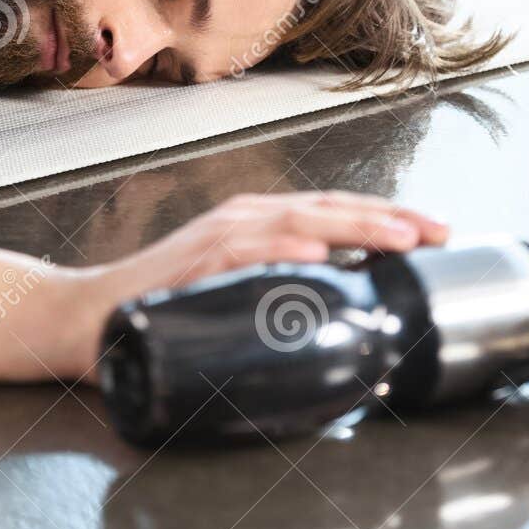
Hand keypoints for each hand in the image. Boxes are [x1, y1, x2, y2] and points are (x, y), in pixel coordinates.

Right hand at [65, 189, 447, 379]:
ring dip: (354, 226)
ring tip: (399, 236)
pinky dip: (286, 249)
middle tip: (438, 232)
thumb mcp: (235, 298)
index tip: (434, 233)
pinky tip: (320, 254)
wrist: (89, 319)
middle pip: (329, 209)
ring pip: (299, 220)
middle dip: (389, 219)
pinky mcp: (196, 261)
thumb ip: (279, 298)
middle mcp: (245, 219)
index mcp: (258, 225)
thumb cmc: (164, 310)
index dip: (386, 220)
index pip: (334, 213)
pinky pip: (247, 251)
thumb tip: (339, 317)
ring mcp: (220, 235)